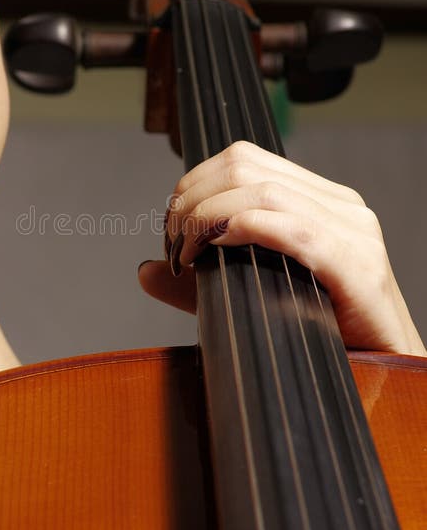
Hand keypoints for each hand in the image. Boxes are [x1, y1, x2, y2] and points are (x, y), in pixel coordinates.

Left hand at [138, 140, 425, 355]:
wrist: (387, 370)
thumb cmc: (321, 332)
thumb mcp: (249, 295)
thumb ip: (198, 282)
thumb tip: (143, 270)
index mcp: (320, 200)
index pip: (243, 159)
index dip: (194, 183)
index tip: (172, 224)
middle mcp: (339, 204)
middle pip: (244, 166)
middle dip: (190, 199)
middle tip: (171, 241)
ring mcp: (352, 230)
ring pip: (261, 191)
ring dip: (206, 216)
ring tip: (183, 252)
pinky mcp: (355, 263)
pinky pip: (291, 228)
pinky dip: (240, 229)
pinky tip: (214, 249)